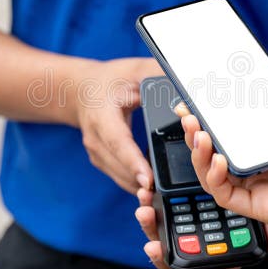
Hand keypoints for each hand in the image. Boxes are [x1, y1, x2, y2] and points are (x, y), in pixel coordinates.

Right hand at [75, 57, 162, 193]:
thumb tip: (186, 85)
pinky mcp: (102, 161)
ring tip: (163, 198)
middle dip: (141, 184)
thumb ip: (157, 75)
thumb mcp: (134, 70)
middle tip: (164, 197)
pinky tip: (156, 187)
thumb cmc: (111, 80)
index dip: (133, 162)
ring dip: (140, 189)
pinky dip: (137, 184)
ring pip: (120, 178)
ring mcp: (96, 153)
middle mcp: (95, 138)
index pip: (118, 142)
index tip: (148, 179)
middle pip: (119, 167)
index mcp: (101, 116)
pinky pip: (122, 178)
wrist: (81, 91)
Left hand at [134, 187, 267, 268]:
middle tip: (152, 247)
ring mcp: (186, 220)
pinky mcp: (175, 201)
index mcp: (224, 247)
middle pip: (179, 254)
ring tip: (144, 211)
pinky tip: (145, 192)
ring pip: (164, 231)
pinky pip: (159, 206)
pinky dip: (151, 201)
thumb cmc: (260, 197)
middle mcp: (202, 238)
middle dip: (163, 253)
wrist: (238, 167)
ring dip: (151, 225)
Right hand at [184, 58, 267, 239]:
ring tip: (197, 133)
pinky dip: (212, 177)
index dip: (209, 118)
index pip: (232, 131)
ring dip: (197, 152)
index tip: (195, 102)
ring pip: (212, 172)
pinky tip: (217, 159)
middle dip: (194, 133)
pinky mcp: (259, 206)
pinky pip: (224, 194)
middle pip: (214, 150)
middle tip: (187, 115)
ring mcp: (258, 186)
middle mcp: (262, 166)